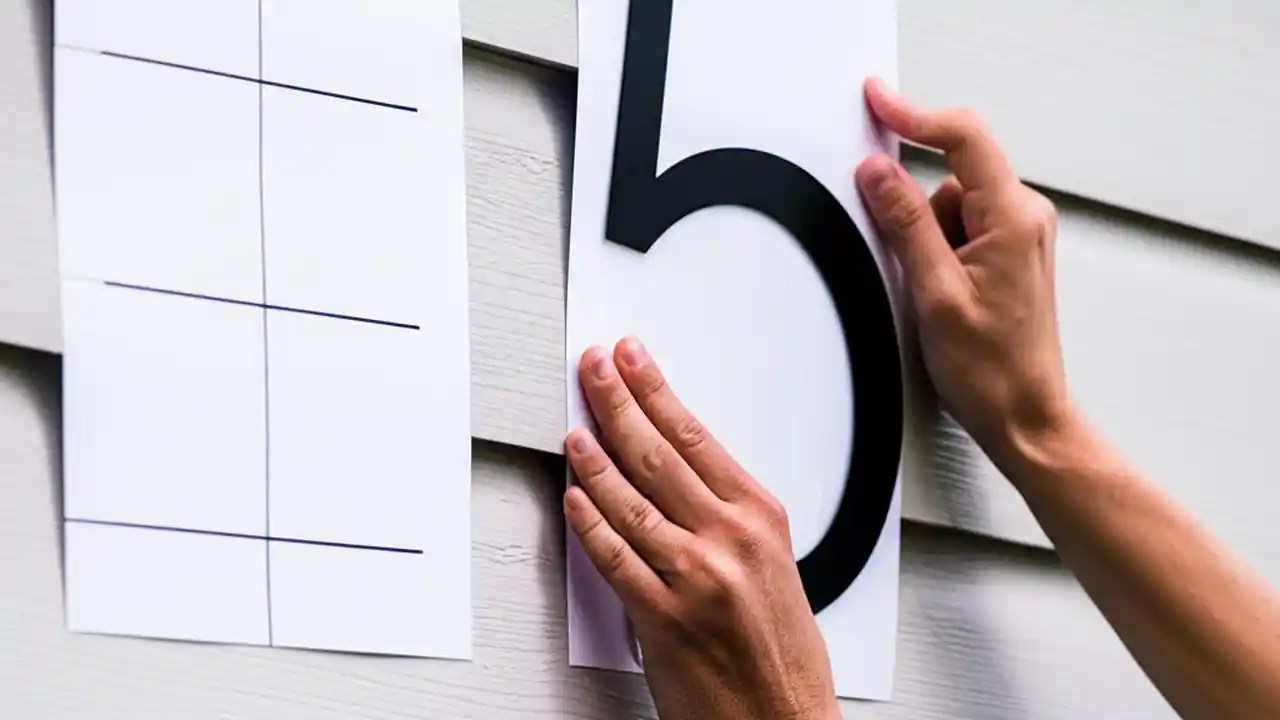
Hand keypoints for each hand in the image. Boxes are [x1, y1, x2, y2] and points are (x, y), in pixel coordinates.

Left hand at [564, 338, 839, 719]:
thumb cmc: (782, 651)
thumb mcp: (772, 566)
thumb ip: (726, 519)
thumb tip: (676, 475)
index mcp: (760, 519)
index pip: (696, 436)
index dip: (656, 390)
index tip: (634, 359)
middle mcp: (729, 541)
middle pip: (658, 455)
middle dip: (618, 402)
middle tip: (594, 368)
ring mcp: (694, 578)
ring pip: (630, 501)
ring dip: (594, 458)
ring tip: (574, 426)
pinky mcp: (662, 618)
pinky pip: (614, 559)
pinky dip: (589, 524)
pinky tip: (574, 496)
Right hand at [855, 78, 1076, 471]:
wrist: (1024, 417)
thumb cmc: (994, 371)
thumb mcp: (934, 293)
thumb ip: (905, 224)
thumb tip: (879, 173)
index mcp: (1013, 219)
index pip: (964, 138)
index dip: (915, 114)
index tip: (877, 102)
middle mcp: (1023, 218)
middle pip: (951, 171)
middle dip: (915, 208)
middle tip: (907, 260)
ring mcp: (1017, 236)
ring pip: (948, 204)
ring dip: (925, 237)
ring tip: (931, 293)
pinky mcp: (1005, 254)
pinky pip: (957, 228)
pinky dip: (936, 250)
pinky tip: (939, 293)